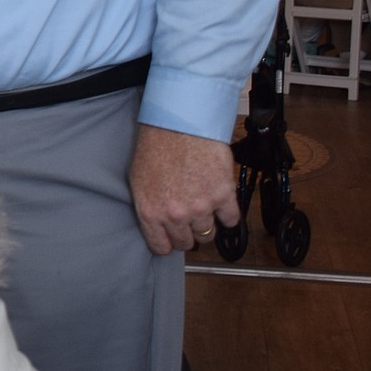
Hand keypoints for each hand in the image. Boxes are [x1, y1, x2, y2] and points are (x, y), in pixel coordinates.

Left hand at [128, 124, 238, 254]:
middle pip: (187, 242)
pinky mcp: (222, 195)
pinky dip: (228, 215)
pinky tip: (221, 205)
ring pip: (208, 234)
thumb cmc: (156, 146)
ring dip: (207, 223)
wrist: (178, 123)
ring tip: (204, 206)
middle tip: (190, 219)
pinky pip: (231, 220)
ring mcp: (200, 207)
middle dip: (188, 233)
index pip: (162, 246)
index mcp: (150, 211)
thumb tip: (159, 226)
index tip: (173, 238)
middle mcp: (174, 214)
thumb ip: (150, 208)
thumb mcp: (139, 181)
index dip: (169, 242)